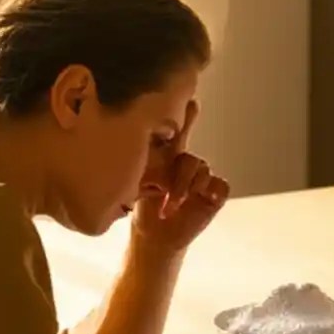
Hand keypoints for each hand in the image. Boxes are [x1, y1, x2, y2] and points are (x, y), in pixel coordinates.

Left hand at [133, 100, 230, 252]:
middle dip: (190, 119)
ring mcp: (201, 178)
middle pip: (191, 136)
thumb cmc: (145, 210)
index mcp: (167, 157)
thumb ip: (132, 166)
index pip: (176, 130)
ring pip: (200, 166)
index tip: (179, 95)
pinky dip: (207, 190)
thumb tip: (114, 147)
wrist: (155, 237)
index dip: (180, 113)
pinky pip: (219, 184)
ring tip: (170, 202)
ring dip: (184, 183)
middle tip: (190, 105)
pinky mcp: (213, 195)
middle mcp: (185, 163)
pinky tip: (193, 201)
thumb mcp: (135, 186)